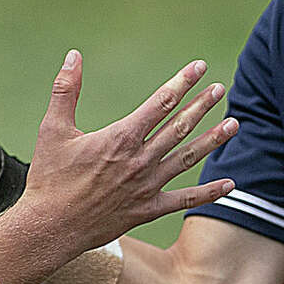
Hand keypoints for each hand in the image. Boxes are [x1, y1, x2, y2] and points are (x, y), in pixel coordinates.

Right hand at [17, 49, 234, 256]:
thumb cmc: (49, 178)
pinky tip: (230, 184)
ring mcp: (147, 186)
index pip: (161, 102)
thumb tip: (73, 56)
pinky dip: (209, 192)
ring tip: (234, 124)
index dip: (183, 82)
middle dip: (202, 105)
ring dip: (212, 140)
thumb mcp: (53, 129)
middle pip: (180, 127)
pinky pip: (184, 199)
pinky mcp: (147, 211)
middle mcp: (140, 160)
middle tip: (221, 89)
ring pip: (188, 158)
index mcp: (121, 137)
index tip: (199, 67)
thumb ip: (66, 90)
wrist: (50, 227)